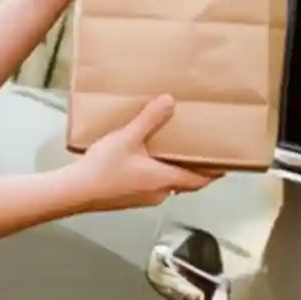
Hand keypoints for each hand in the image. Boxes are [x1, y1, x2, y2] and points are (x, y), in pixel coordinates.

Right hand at [72, 95, 220, 211]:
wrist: (75, 192)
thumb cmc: (104, 168)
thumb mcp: (128, 138)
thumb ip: (149, 119)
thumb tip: (170, 101)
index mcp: (163, 179)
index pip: (198, 180)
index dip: (213, 174)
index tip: (225, 166)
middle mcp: (157, 193)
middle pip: (184, 183)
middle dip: (194, 170)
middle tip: (200, 154)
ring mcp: (142, 198)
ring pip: (167, 185)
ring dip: (174, 171)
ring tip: (174, 152)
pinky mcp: (128, 199)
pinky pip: (151, 186)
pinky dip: (157, 174)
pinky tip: (145, 161)